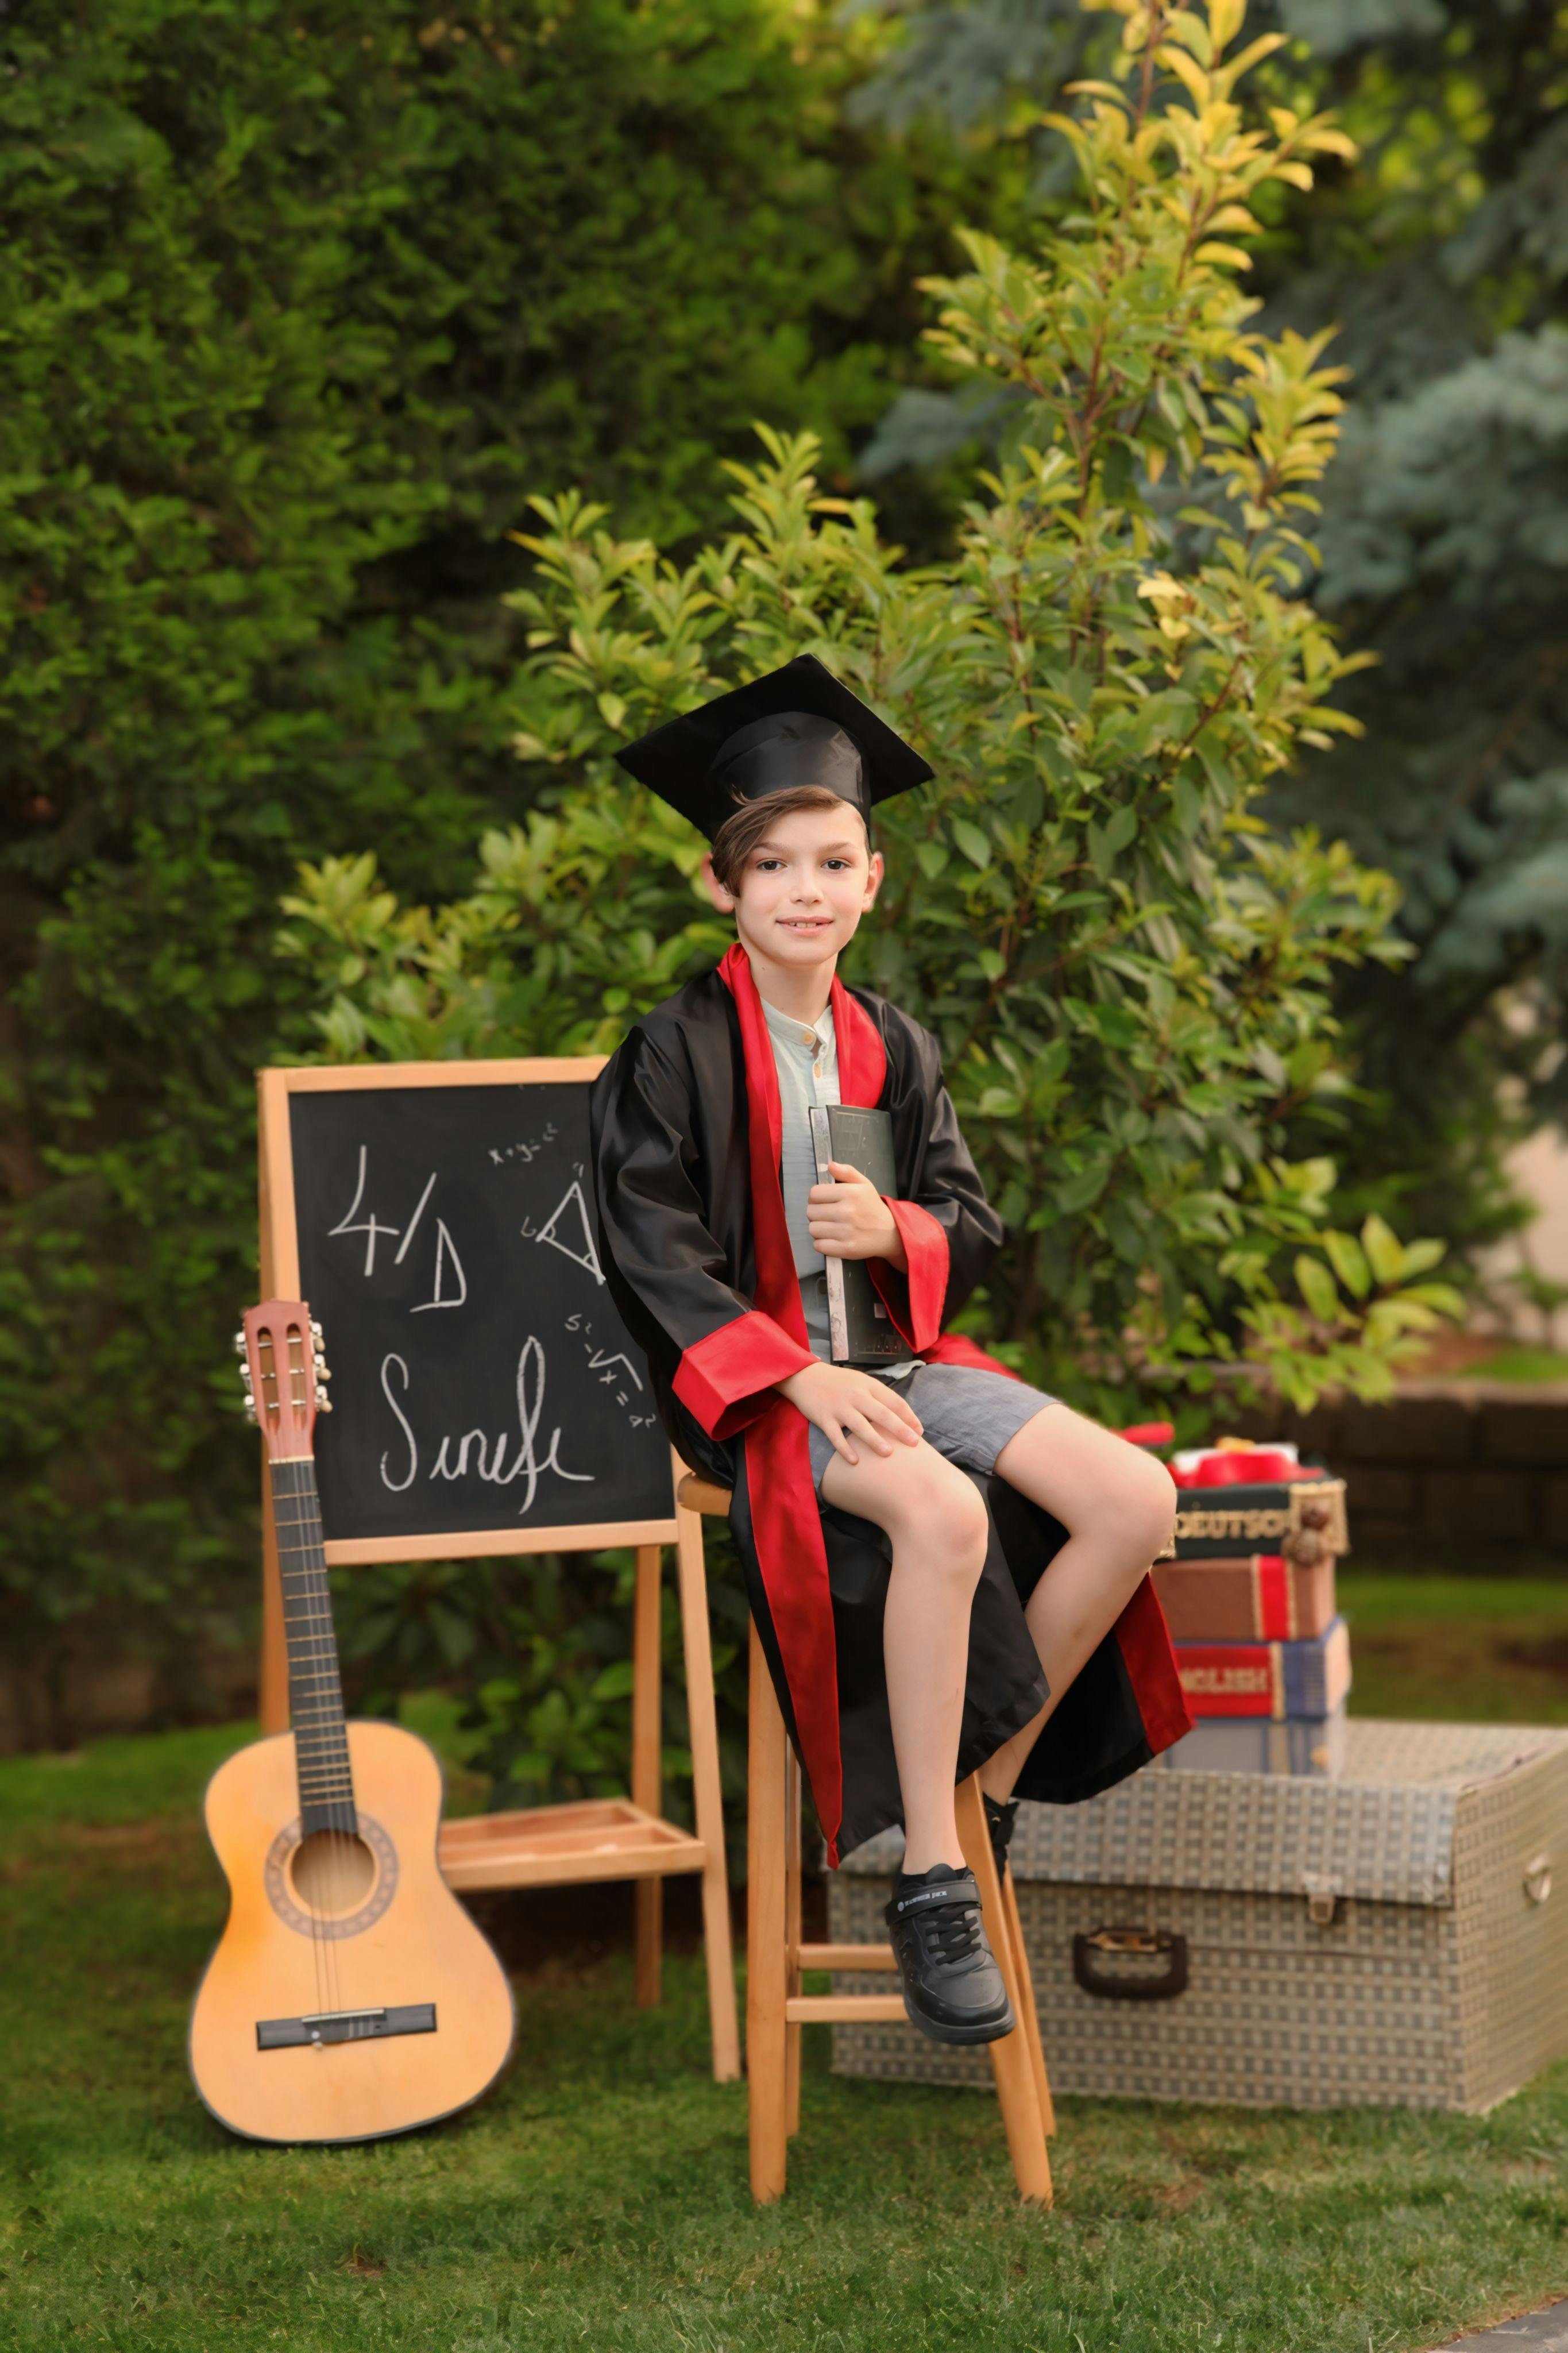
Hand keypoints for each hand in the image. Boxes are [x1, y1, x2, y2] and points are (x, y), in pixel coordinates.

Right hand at [777, 1360, 922, 1466]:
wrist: (805, 1376)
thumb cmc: (839, 1382)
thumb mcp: (861, 1382)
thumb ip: (879, 1397)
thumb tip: (903, 1418)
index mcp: (868, 1385)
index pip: (894, 1401)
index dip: (909, 1416)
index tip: (919, 1431)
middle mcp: (856, 1395)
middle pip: (881, 1413)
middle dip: (899, 1428)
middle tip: (914, 1443)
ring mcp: (839, 1407)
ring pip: (860, 1425)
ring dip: (874, 1440)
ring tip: (888, 1453)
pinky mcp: (823, 1417)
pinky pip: (835, 1435)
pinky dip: (845, 1448)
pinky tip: (855, 1460)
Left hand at [806, 1161, 906, 1268]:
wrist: (890, 1233)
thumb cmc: (873, 1208)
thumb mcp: (864, 1184)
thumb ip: (847, 1172)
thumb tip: (830, 1165)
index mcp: (850, 1193)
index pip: (814, 1194)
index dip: (816, 1197)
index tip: (824, 1201)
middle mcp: (847, 1212)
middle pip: (810, 1211)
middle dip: (817, 1213)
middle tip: (829, 1215)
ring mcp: (846, 1232)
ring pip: (813, 1229)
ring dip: (819, 1229)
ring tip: (832, 1227)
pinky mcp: (845, 1249)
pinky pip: (818, 1245)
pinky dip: (822, 1243)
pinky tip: (833, 1238)